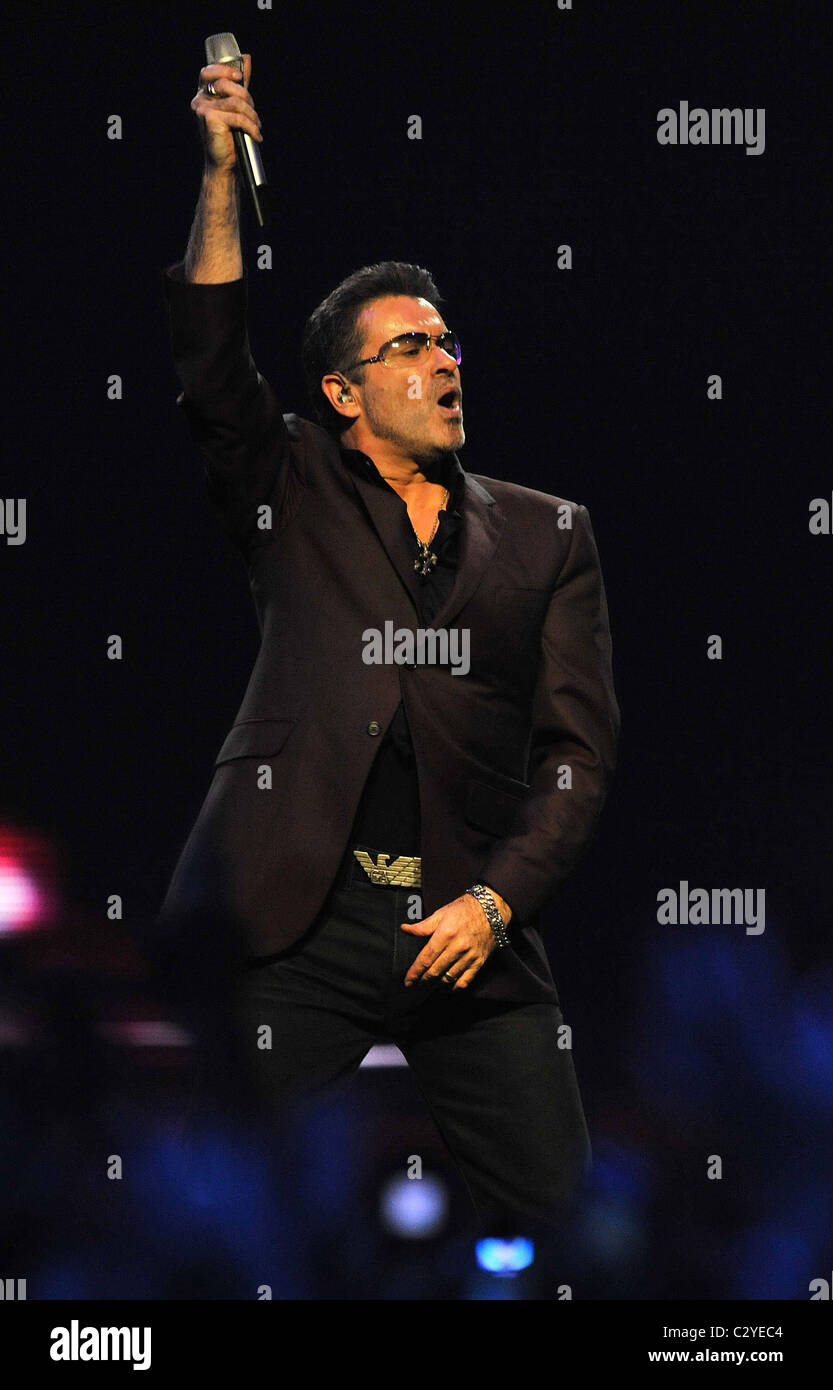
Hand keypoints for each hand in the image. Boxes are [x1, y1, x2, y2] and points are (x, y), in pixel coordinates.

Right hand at [191, 53, 261, 171]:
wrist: (225, 164)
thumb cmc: (229, 137)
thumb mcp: (235, 105)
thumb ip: (239, 82)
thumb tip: (247, 58)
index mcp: (203, 95)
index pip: (208, 72)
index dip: (224, 69)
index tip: (240, 77)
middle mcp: (199, 100)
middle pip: (227, 85)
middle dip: (246, 98)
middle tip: (254, 114)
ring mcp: (203, 109)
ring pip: (235, 102)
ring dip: (252, 115)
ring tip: (256, 127)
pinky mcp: (210, 119)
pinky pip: (237, 116)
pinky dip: (251, 127)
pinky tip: (256, 135)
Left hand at [400, 887, 510, 990]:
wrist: (490, 909)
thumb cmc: (464, 910)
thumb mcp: (441, 914)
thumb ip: (422, 926)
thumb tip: (404, 929)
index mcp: (445, 934)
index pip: (426, 959)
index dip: (414, 972)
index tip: (407, 981)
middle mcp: (457, 947)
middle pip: (435, 971)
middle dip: (423, 981)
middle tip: (415, 985)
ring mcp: (469, 956)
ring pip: (448, 978)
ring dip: (436, 985)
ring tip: (428, 985)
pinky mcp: (479, 962)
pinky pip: (465, 981)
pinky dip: (454, 988)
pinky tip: (446, 987)